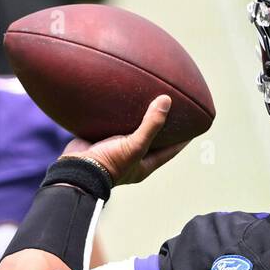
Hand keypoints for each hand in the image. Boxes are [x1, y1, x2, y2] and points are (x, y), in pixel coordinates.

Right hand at [60, 95, 189, 186]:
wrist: (76, 169)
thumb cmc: (109, 163)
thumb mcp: (135, 145)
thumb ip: (151, 125)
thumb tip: (167, 100)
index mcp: (143, 164)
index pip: (169, 151)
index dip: (181, 139)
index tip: (193, 127)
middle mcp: (131, 157)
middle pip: (151, 140)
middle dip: (161, 127)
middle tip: (172, 110)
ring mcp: (115, 149)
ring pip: (131, 131)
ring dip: (138, 119)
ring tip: (147, 101)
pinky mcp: (100, 140)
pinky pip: (113, 125)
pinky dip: (118, 115)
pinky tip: (121, 101)